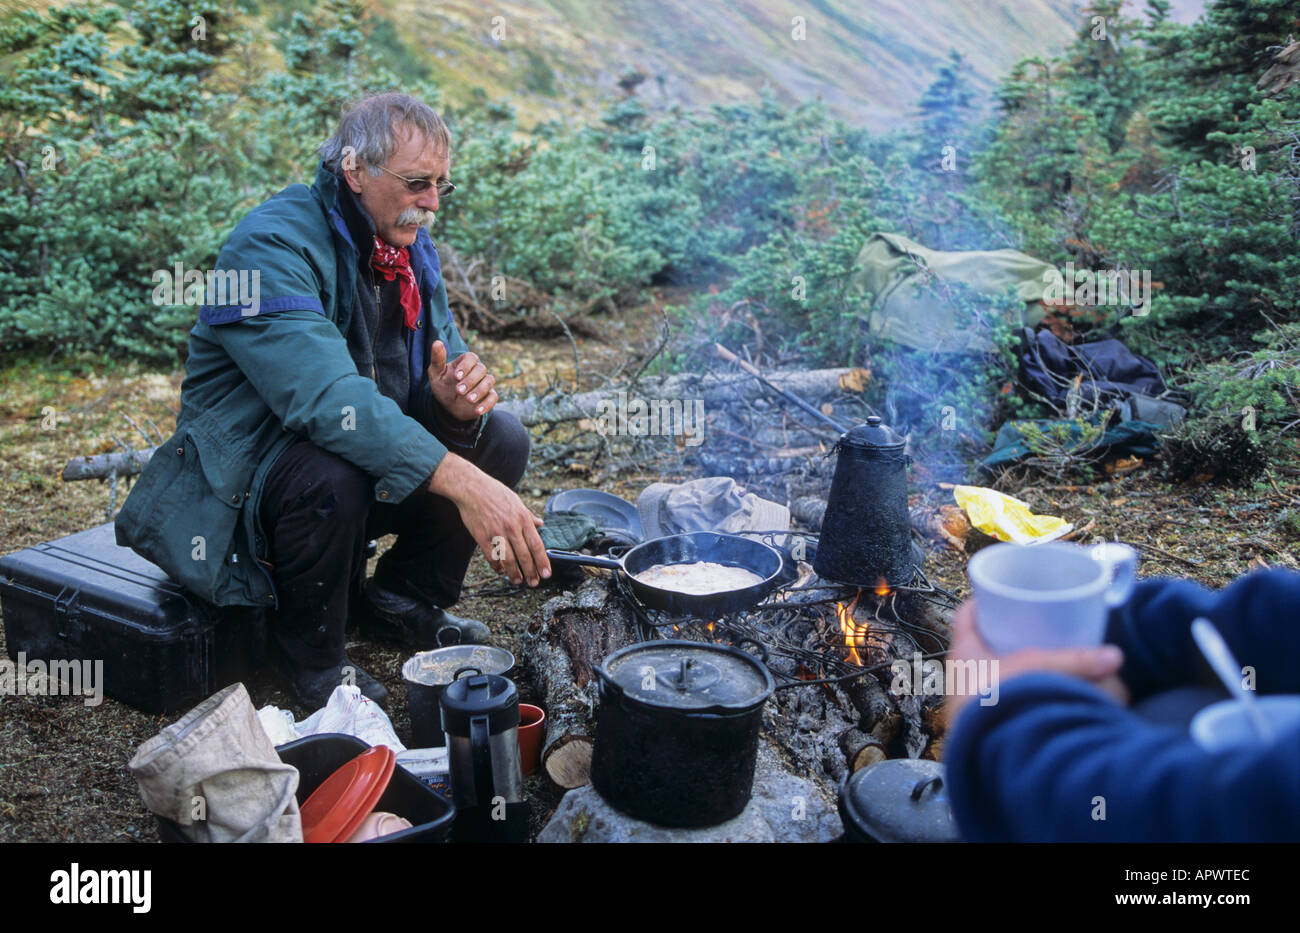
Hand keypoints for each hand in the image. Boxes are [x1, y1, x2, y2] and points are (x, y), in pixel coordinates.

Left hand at [428, 341, 497, 420]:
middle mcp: (477, 370)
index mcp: (465, 362)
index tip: (456, 377)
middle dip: (470, 380)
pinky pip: (493, 397)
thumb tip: (437, 342)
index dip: (466, 366)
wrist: (448, 406)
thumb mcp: (436, 373)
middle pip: (481, 369)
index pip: (471, 357)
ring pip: (489, 381)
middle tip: (458, 391)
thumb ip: (437, 359)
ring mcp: (484, 383)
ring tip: (468, 400)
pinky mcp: (489, 396)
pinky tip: (476, 410)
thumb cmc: (442, 386)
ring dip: (479, 390)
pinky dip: (486, 404)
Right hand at [429, 454, 550, 585]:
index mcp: (522, 518)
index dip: (542, 562)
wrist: (471, 488)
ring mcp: (496, 533)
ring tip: (518, 581)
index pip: (537, 545)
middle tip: (534, 583)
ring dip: (514, 573)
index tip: (546, 574)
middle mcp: (511, 527)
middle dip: (531, 572)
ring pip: (508, 560)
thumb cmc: (494, 492)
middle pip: (524, 556)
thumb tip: (540, 524)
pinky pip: (491, 556)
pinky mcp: (481, 537)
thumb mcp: (516, 500)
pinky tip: (500, 570)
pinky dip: (496, 566)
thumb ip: (529, 515)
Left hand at [944, 599, 1128, 723]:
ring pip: (993, 678)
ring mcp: (970, 705)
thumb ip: (1076, 660)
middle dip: (1007, 641)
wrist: (986, 753)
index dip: (983, 602)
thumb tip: (1114, 657)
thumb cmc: (999, 701)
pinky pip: (1004, 707)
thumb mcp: (1038, 668)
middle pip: (982, 647)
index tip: (1001, 594)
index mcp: (963, 653)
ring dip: (1015, 674)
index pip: (967, 615)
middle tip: (1035, 630)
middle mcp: (962, 677)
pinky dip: (1022, 702)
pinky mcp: (985, 728)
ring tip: (1043, 664)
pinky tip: (1042, 700)